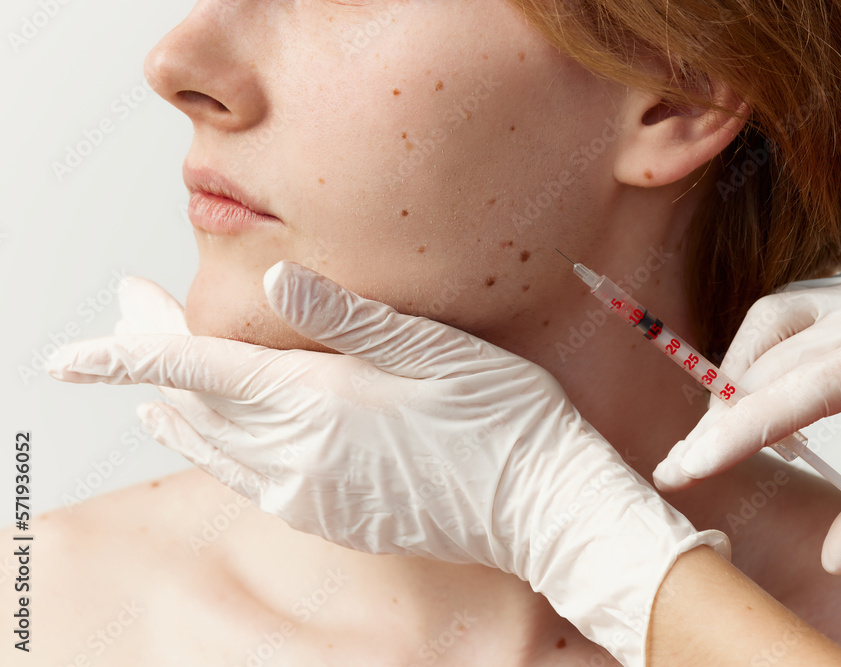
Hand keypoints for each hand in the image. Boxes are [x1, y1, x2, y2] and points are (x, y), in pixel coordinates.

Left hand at [46, 261, 727, 666]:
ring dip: (177, 410)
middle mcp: (299, 457)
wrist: (541, 507)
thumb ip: (347, 319)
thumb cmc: (501, 418)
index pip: (197, 372)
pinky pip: (249, 482)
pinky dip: (216, 449)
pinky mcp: (331, 518)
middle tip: (125, 315)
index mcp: (318, 403)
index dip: (129, 354)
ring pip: (215, 451)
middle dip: (148, 363)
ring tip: (149, 384)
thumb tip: (270, 283)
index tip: (70, 352)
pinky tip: (215, 437)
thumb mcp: (434, 349)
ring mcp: (312, 495)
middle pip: (195, 408)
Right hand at [652, 269, 840, 573]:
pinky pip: (791, 306)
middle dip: (724, 414)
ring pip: (774, 318)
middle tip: (685, 464)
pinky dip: (762, 348)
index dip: (745, 428)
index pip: (811, 387)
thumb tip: (836, 557)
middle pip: (780, 357)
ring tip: (723, 429)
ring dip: (737, 372)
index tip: (693, 465)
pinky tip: (758, 385)